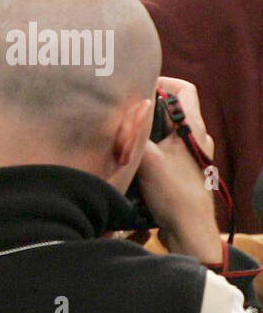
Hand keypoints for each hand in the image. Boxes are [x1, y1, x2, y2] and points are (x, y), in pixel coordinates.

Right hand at [135, 75, 221, 264]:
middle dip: (145, 109)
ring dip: (143, 132)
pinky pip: (161, 151)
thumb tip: (118, 114)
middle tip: (121, 112)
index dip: (162, 82)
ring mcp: (189, 156)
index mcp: (193, 128)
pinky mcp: (180, 172)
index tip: (137, 87)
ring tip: (121, 135)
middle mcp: (195, 139)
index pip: (183, 90)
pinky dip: (145, 150)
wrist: (188, 230)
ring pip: (163, 132)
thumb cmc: (174, 194)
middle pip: (169, 111)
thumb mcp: (148, 159)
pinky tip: (128, 159)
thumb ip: (134, 133)